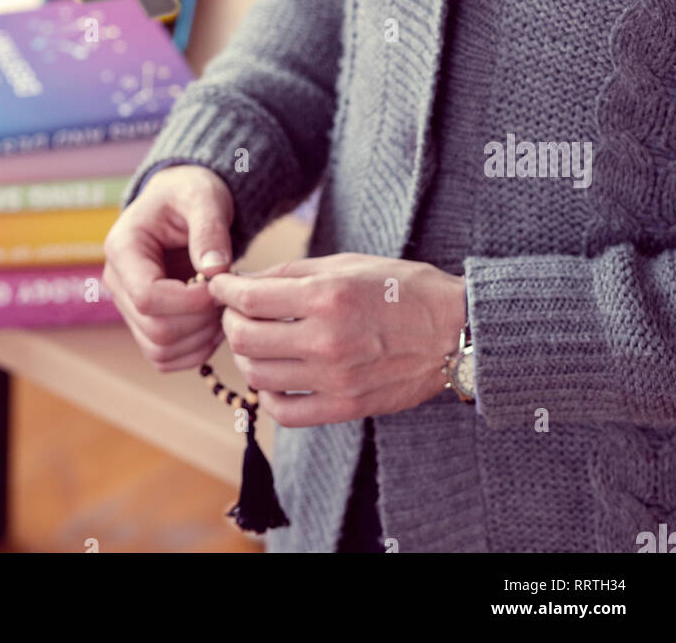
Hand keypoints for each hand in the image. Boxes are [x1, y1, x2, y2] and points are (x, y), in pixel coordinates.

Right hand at [103, 164, 234, 371]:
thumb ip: (209, 228)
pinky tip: (215, 323)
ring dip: (201, 339)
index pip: (147, 296)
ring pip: (160, 351)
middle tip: (228, 297)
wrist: (184, 201)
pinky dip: (195, 350)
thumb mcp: (204, 197)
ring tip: (224, 308)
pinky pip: (165, 357)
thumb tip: (214, 270)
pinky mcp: (145, 322)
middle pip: (155, 330)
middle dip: (200, 321)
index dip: (190, 301)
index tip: (220, 284)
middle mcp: (118, 282)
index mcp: (123, 249)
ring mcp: (129, 306)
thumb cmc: (191, 193)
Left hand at [208, 253, 466, 426]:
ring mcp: (336, 378)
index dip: (224, 291)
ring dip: (246, 357)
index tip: (219, 286)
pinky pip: (286, 412)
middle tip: (234, 312)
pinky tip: (275, 377)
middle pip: (245, 339)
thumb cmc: (402, 288)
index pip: (249, 299)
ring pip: (259, 376)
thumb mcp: (347, 263)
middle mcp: (327, 339)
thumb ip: (293, 273)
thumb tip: (245, 281)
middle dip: (229, 322)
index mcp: (327, 295)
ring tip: (255, 342)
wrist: (455, 331)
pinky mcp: (347, 408)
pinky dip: (269, 395)